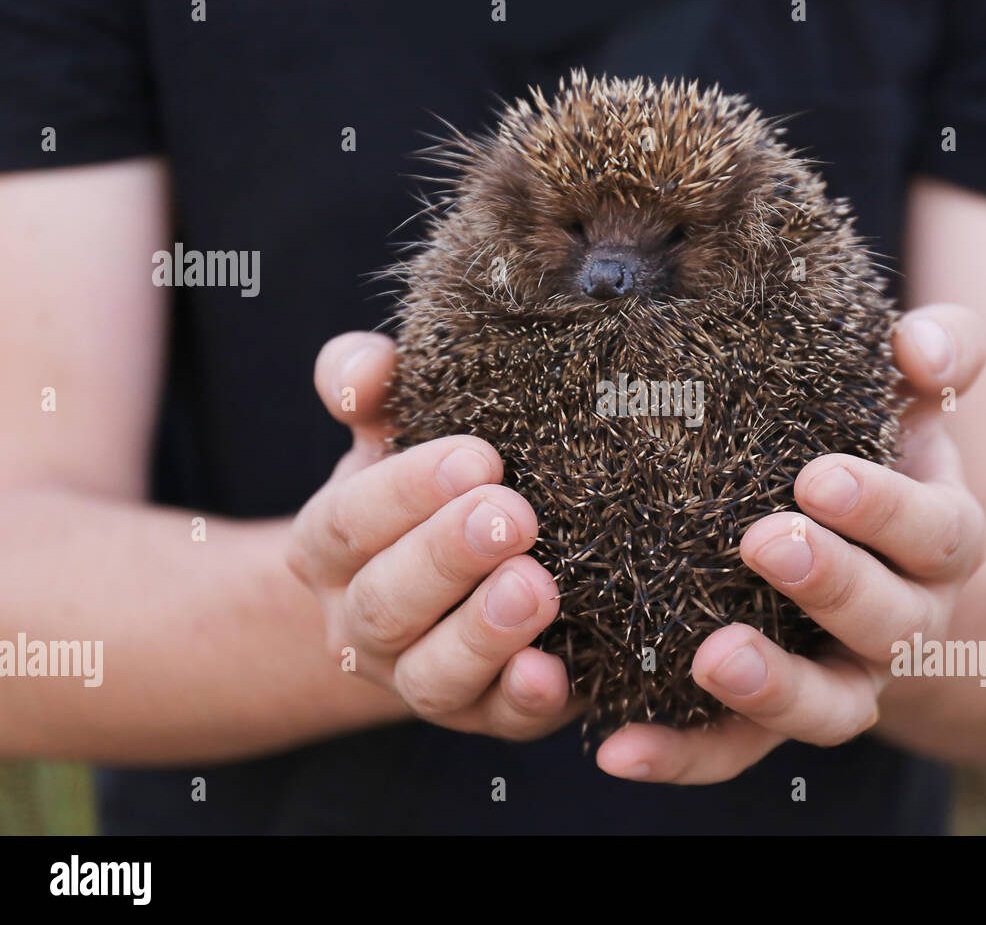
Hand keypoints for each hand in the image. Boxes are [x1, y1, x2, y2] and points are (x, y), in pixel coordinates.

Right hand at [286, 332, 579, 739]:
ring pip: (432, 675)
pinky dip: (522, 700)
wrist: (441, 583)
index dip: (407, 492)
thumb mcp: (391, 430)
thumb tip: (368, 370)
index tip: (478, 455)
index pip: (348, 521)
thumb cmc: (424, 487)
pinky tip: (552, 672)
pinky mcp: (486, 712)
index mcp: (329, 546)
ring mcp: (418, 677)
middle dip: (447, 558)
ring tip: (536, 586)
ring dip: (483, 633)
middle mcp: (359, 622)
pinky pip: (498, 720)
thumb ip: (368, 385)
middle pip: (384, 602)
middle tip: (513, 514)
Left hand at [595, 304, 985, 781]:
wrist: (870, 553)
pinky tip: (616, 746)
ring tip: (713, 657)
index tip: (817, 477)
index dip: (886, 510)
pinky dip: (683, 755)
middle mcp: (904, 622)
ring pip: (829, 709)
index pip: (937, 532)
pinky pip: (736, 749)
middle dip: (832, 584)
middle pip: (891, 624)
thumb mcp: (909, 399)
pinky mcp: (773, 715)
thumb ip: (937, 354)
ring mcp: (842, 678)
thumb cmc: (876, 451)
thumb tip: (919, 344)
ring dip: (775, 689)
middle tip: (763, 540)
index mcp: (940, 543)